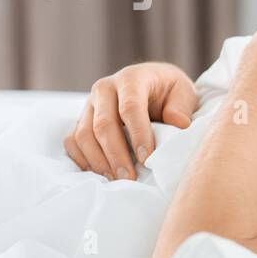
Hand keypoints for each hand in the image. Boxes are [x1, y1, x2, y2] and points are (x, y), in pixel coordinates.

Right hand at [64, 62, 197, 179]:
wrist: (153, 84)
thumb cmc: (170, 92)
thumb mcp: (184, 92)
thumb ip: (181, 107)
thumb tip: (179, 124)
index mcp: (131, 78)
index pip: (130, 107)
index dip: (138, 134)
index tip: (147, 159)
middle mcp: (105, 88)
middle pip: (103, 124)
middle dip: (116, 154)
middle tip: (129, 177)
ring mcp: (89, 104)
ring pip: (84, 135)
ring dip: (99, 161)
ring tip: (117, 179)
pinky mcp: (81, 119)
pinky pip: (72, 141)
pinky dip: (83, 160)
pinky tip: (101, 174)